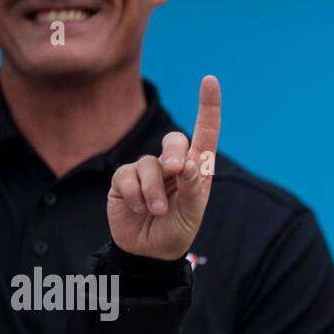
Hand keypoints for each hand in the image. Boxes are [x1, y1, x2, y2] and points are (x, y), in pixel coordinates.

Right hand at [108, 75, 220, 259]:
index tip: (210, 80)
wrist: (148, 252)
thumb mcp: (191, 214)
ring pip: (148, 164)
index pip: (204, 134)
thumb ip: (191, 189)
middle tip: (175, 172)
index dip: (208, 107)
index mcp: (195, 170)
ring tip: (157, 211)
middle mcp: (172, 165)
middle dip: (174, 155)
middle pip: (174, 141)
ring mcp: (146, 171)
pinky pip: (127, 177)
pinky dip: (135, 196)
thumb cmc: (175, 231)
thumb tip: (187, 163)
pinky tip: (139, 210)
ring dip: (154, 192)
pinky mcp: (124, 179)